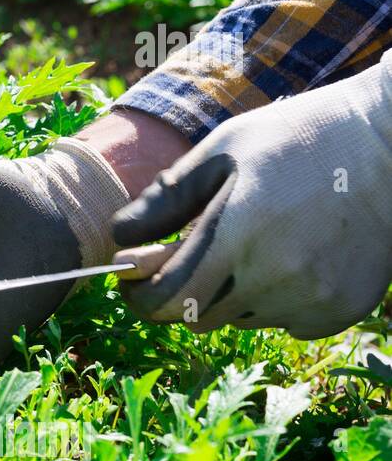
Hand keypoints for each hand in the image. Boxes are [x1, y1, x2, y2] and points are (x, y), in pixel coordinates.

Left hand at [112, 64, 391, 337]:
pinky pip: (285, 323)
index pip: (167, 298)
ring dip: (228, 295)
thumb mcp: (224, 151)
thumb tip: (118, 238)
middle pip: (197, 315)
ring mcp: (312, 297)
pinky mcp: (341, 310)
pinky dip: (274, 302)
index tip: (131, 282)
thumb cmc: (299, 138)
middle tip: (186, 256)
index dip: (140, 297)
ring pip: (240, 320)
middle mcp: (275, 276)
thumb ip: (167, 199)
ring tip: (250, 244)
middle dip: (180, 292)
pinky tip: (289, 258)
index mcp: (238, 233)